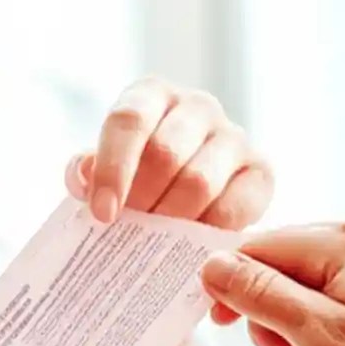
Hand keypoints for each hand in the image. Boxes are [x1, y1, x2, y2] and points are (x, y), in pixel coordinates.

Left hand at [65, 78, 272, 345]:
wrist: (183, 198)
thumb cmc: (134, 182)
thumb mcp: (105, 169)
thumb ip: (86, 172)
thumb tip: (83, 176)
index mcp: (152, 95)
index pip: (129, 119)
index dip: (113, 168)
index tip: (102, 214)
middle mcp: (197, 106)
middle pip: (165, 152)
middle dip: (141, 201)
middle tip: (126, 236)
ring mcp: (234, 136)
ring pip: (200, 180)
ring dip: (171, 221)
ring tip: (152, 246)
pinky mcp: (261, 171)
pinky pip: (236, 207)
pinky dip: (208, 234)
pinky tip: (187, 250)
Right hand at [200, 213, 344, 345]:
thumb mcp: (319, 335)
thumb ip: (262, 295)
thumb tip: (212, 265)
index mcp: (343, 237)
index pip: (257, 246)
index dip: (231, 287)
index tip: (226, 326)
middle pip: (285, 260)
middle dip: (274, 314)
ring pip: (314, 273)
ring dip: (302, 320)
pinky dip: (333, 314)